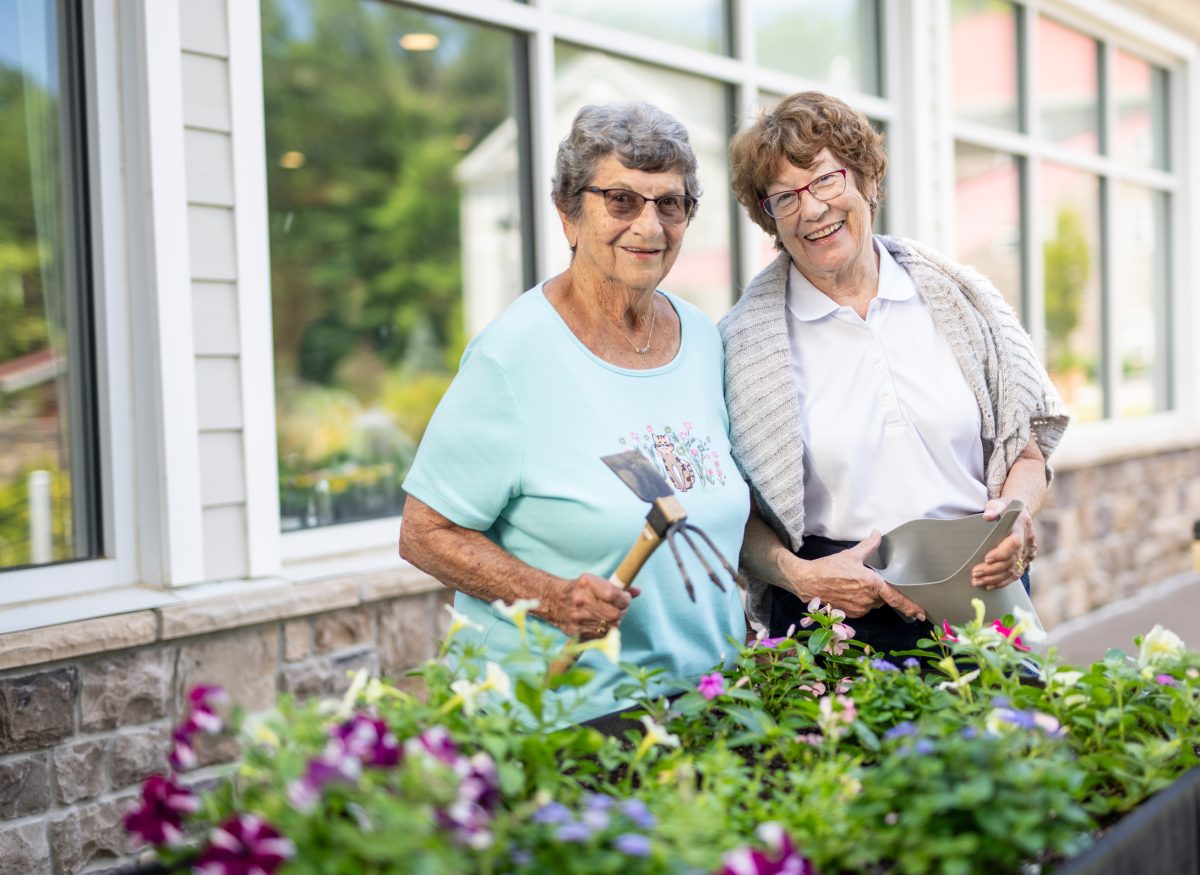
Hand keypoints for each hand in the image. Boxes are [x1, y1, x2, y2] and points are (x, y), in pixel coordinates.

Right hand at [539, 573, 639, 638]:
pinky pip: (601, 636)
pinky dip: (606, 631)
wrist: (554, 601)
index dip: (625, 599)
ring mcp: (578, 618)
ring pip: (610, 626)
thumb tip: (638, 591)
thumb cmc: (580, 589)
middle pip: (614, 614)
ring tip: (609, 616)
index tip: (626, 598)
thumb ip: (617, 586)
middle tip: (619, 609)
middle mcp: (581, 600)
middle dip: (622, 612)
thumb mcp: (595, 581)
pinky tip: (601, 624)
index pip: (613, 595)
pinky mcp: (577, 632)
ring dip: (615, 622)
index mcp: (587, 583)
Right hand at [796, 531, 925, 620]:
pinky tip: (848, 592)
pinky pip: (863, 609)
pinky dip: (860, 602)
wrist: (807, 582)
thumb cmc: (828, 568)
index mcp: (872, 584)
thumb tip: (877, 533)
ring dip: (870, 597)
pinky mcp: (851, 615)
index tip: (921, 613)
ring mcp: (859, 609)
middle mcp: (868, 599)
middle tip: (865, 581)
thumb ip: (869, 545)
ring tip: (853, 585)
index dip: (911, 607)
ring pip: (873, 604)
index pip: (896, 598)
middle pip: (883, 599)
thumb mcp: (851, 555)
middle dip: (879, 591)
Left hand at [971, 499, 1036, 590]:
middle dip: (992, 569)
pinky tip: (989, 585)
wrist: (1019, 514)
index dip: (1002, 553)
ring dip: (995, 578)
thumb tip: (987, 516)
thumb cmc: (1005, 509)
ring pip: (1013, 571)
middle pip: (1011, 560)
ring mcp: (1026, 553)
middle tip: (975, 573)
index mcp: (1020, 527)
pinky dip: (1003, 582)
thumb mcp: (999, 503)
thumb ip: (994, 508)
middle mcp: (1026, 542)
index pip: (1014, 543)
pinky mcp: (1024, 561)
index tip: (987, 558)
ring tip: (977, 582)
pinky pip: (1015, 574)